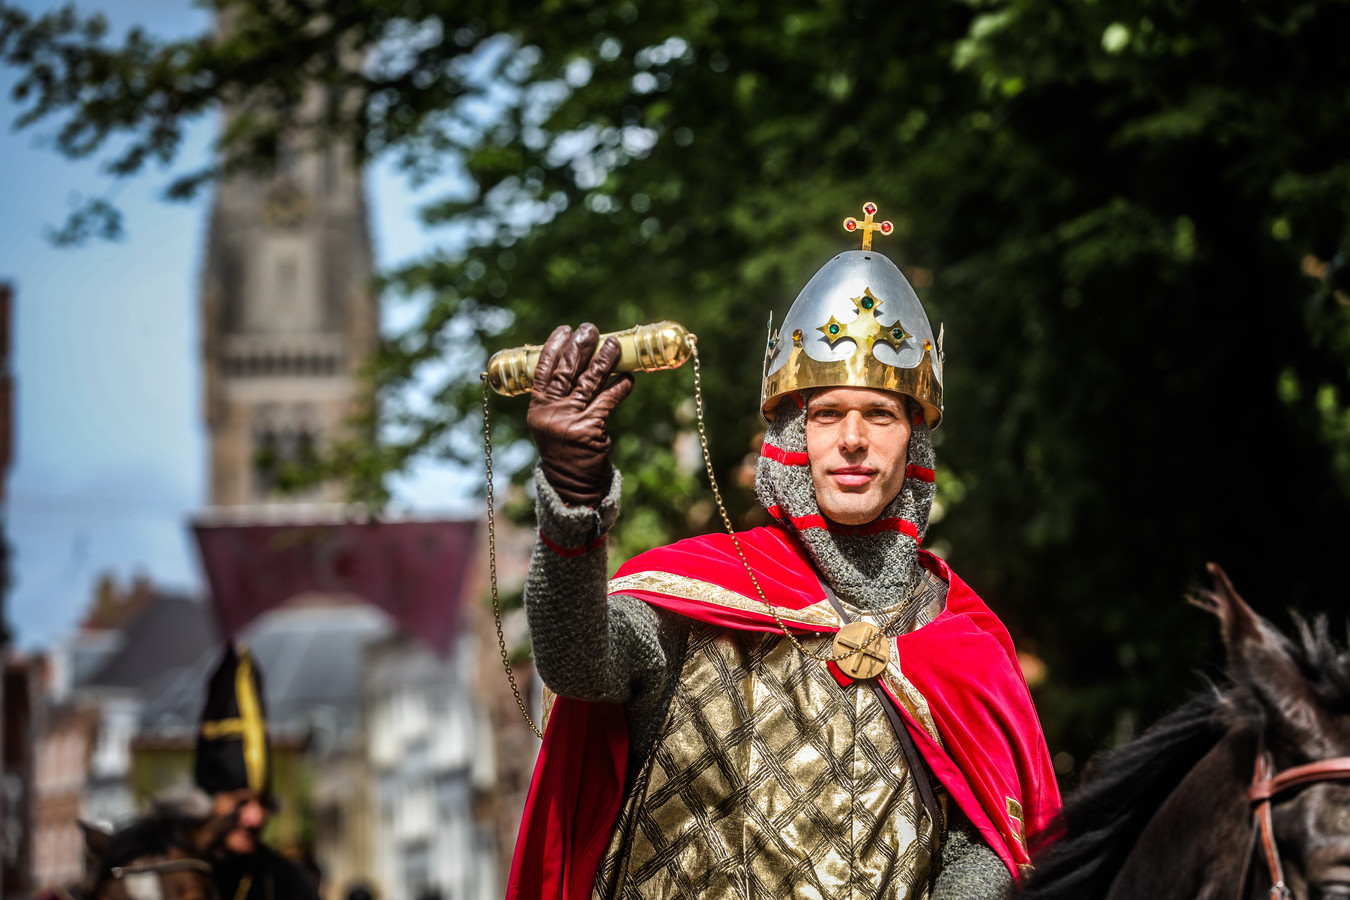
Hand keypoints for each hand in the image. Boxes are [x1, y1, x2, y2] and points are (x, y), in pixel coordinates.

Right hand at [527, 323, 634, 506]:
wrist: (573, 486)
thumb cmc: (566, 451)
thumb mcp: (553, 425)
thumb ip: (560, 400)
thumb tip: (583, 363)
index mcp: (537, 410)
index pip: (543, 372)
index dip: (553, 348)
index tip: (564, 329)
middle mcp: (551, 413)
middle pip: (566, 371)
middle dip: (580, 346)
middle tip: (590, 328)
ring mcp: (569, 421)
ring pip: (589, 382)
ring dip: (604, 360)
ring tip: (614, 344)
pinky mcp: (590, 429)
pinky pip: (608, 401)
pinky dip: (620, 387)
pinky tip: (629, 377)